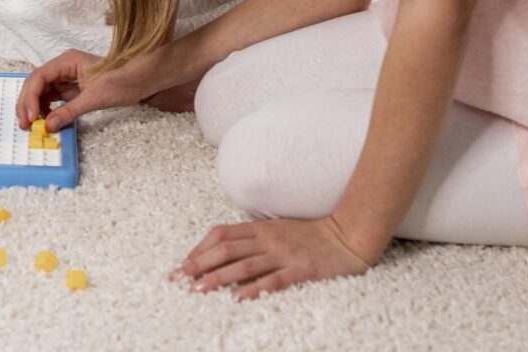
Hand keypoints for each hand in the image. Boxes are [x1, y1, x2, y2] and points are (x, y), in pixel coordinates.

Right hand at [16, 48, 160, 131]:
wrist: (143, 79)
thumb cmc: (123, 80)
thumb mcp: (95, 98)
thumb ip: (70, 111)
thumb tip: (48, 126)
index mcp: (67, 61)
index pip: (39, 77)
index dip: (30, 97)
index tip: (30, 116)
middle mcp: (63, 67)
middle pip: (36, 84)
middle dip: (28, 104)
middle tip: (25, 125)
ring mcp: (67, 77)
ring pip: (42, 92)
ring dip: (35, 108)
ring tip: (34, 126)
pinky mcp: (73, 88)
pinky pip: (53, 99)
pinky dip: (47, 110)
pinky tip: (48, 121)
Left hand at [173, 216, 373, 300]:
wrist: (347, 234)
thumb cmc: (311, 236)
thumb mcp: (277, 231)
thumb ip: (253, 239)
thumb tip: (223, 252)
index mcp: (260, 229)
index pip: (221, 235)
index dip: (199, 249)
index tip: (182, 265)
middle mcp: (268, 239)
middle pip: (226, 249)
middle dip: (199, 264)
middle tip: (180, 279)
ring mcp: (283, 254)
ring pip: (244, 265)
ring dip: (218, 278)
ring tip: (199, 290)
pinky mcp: (300, 269)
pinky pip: (274, 280)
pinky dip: (255, 289)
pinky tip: (239, 299)